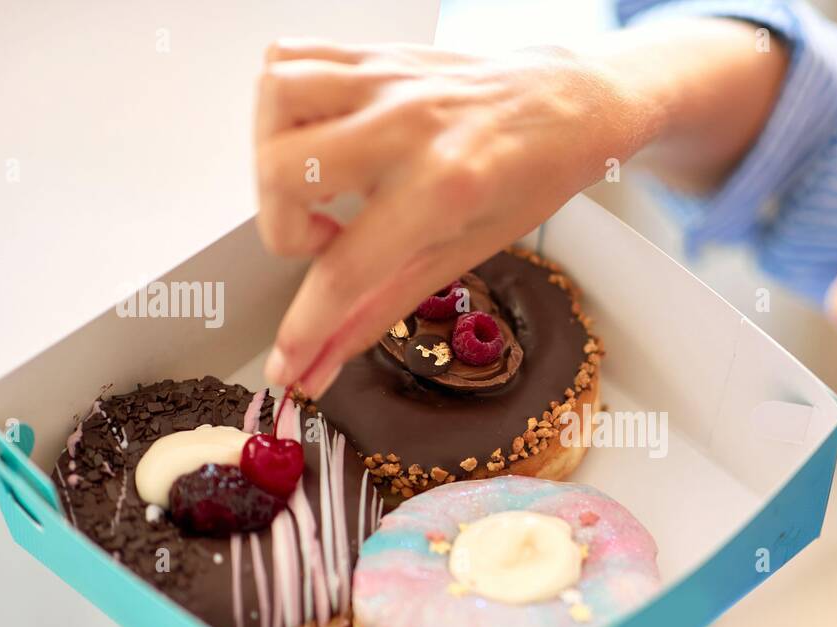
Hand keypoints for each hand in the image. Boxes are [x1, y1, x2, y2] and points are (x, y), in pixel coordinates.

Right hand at [255, 39, 644, 397]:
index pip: (346, 270)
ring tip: (312, 187)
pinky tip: (314, 139)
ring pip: (275, 100)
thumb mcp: (462, 255)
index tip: (285, 363)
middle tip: (324, 243)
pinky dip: (280, 106)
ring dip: (271, 156)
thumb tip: (320, 363)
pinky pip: (287, 57)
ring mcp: (386, 81)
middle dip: (283, 229)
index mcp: (443, 188)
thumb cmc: (525, 180)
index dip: (305, 327)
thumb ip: (380, 309)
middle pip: (284, 174)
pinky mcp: (372, 53)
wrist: (565, 105)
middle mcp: (408, 127)